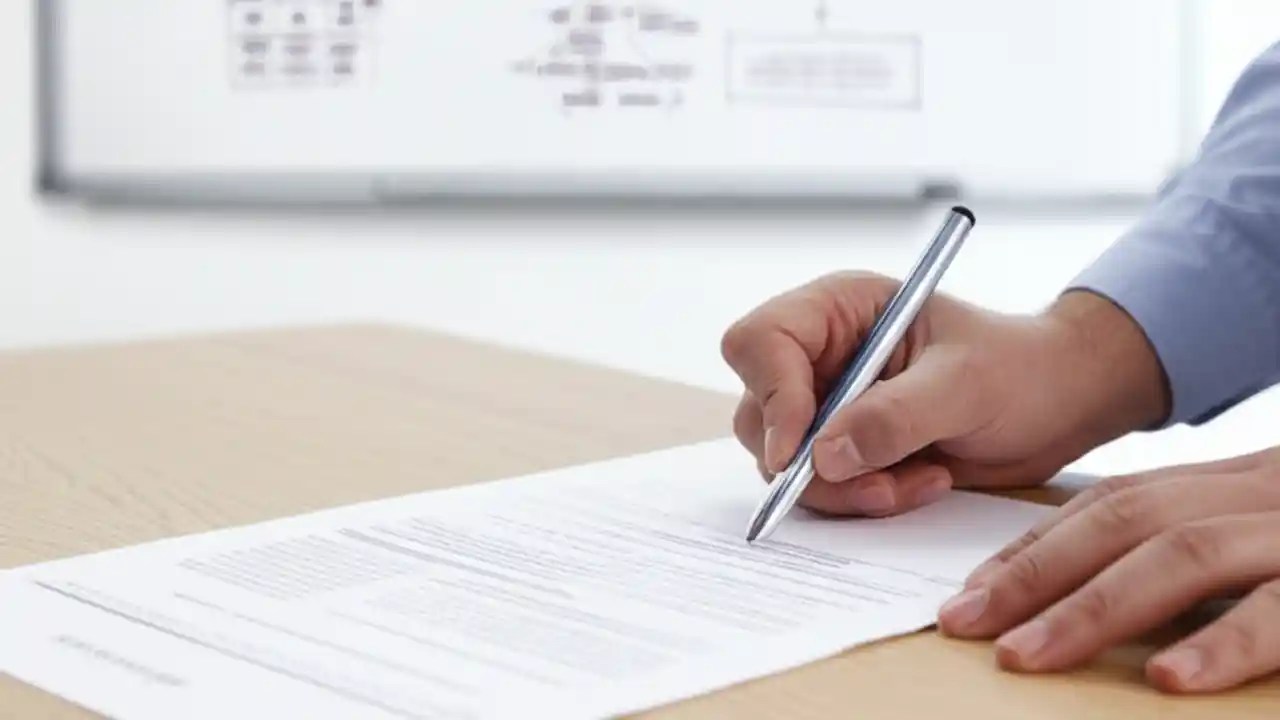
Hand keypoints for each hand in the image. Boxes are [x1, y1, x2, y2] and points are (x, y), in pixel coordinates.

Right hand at [721, 275, 1168, 516]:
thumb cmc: (1022, 370)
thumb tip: (823, 455)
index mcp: (839, 309)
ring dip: (845, 489)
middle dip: (812, 462)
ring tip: (917, 481)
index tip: (799, 451)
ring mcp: (826, 405)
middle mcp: (819, 354)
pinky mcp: (843, 449)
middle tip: (878, 484)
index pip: (760, 342)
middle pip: (760, 412)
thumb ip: (894, 416)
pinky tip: (919, 483)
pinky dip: (862, 500)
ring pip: (784, 462)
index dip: (771, 395)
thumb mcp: (965, 385)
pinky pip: (819, 488)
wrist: (1058, 409)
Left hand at [939, 447, 1279, 692]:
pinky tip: (1165, 677)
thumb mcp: (1265, 538)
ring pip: (1183, 555)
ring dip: (1093, 608)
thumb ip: (1195, 557)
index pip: (1116, 503)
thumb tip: (1086, 602)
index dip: (1039, 544)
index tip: (973, 589)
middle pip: (1128, 520)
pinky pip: (1278, 613)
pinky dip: (1220, 644)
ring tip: (1024, 653)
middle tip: (964, 620)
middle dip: (1036, 571)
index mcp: (1237, 485)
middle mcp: (1260, 495)